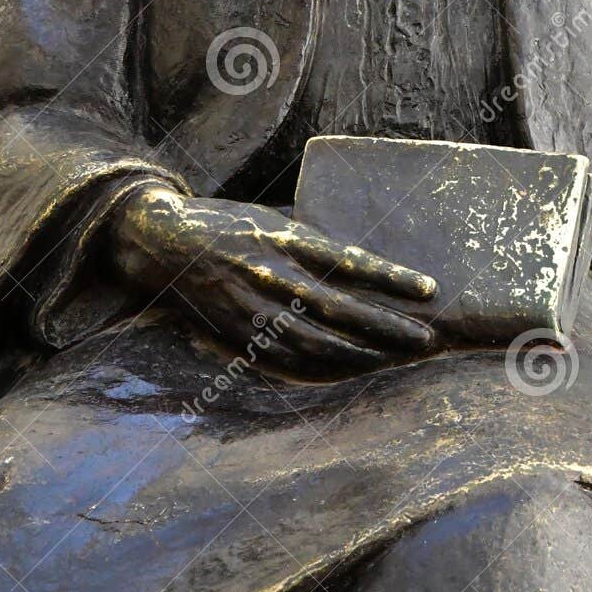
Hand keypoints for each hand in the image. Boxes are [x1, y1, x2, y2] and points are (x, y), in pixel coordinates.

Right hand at [108, 181, 439, 376]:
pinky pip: (289, 359)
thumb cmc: (228, 224)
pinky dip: (325, 368)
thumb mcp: (273, 221)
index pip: (350, 261)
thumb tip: (362, 264)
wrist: (163, 242)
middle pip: (341, 309)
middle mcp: (272, 274)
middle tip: (427, 337)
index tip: (429, 289)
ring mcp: (254, 308)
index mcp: (284, 238)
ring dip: (363, 353)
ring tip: (397, 358)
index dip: (391, 278)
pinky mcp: (239, 334)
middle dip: (388, 326)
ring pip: (318, 341)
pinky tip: (352, 371)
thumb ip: (312, 243)